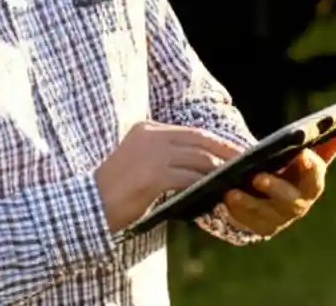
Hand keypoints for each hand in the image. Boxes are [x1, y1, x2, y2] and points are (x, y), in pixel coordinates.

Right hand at [94, 121, 244, 231]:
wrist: (89, 206)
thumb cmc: (115, 190)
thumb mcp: (140, 162)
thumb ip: (166, 156)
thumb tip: (201, 164)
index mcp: (147, 129)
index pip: (191, 131)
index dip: (216, 140)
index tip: (235, 149)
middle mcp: (151, 135)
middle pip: (200, 140)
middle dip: (226, 151)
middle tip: (246, 163)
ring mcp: (152, 154)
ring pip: (198, 159)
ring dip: (220, 171)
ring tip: (235, 180)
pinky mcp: (153, 176)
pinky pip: (189, 179)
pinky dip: (205, 186)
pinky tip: (216, 194)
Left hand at [221, 128, 335, 237]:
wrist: (275, 198)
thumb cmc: (293, 171)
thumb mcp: (307, 157)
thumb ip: (325, 145)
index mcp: (312, 185)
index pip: (315, 176)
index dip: (309, 166)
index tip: (301, 153)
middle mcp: (298, 205)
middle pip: (290, 200)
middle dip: (274, 188)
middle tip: (258, 176)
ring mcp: (278, 219)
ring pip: (264, 213)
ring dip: (248, 202)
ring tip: (231, 190)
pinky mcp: (259, 227)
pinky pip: (246, 222)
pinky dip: (235, 210)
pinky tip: (224, 197)